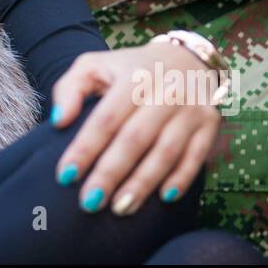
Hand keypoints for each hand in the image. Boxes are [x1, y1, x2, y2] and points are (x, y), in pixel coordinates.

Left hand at [49, 43, 221, 214]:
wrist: (185, 58)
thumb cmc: (129, 70)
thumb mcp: (94, 65)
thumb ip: (70, 89)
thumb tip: (59, 121)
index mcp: (134, 77)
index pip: (106, 118)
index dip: (85, 148)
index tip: (66, 176)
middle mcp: (166, 91)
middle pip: (135, 138)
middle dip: (111, 173)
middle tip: (89, 203)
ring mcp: (191, 108)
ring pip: (166, 151)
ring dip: (143, 183)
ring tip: (120, 208)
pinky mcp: (209, 123)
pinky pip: (196, 156)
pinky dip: (181, 179)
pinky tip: (163, 198)